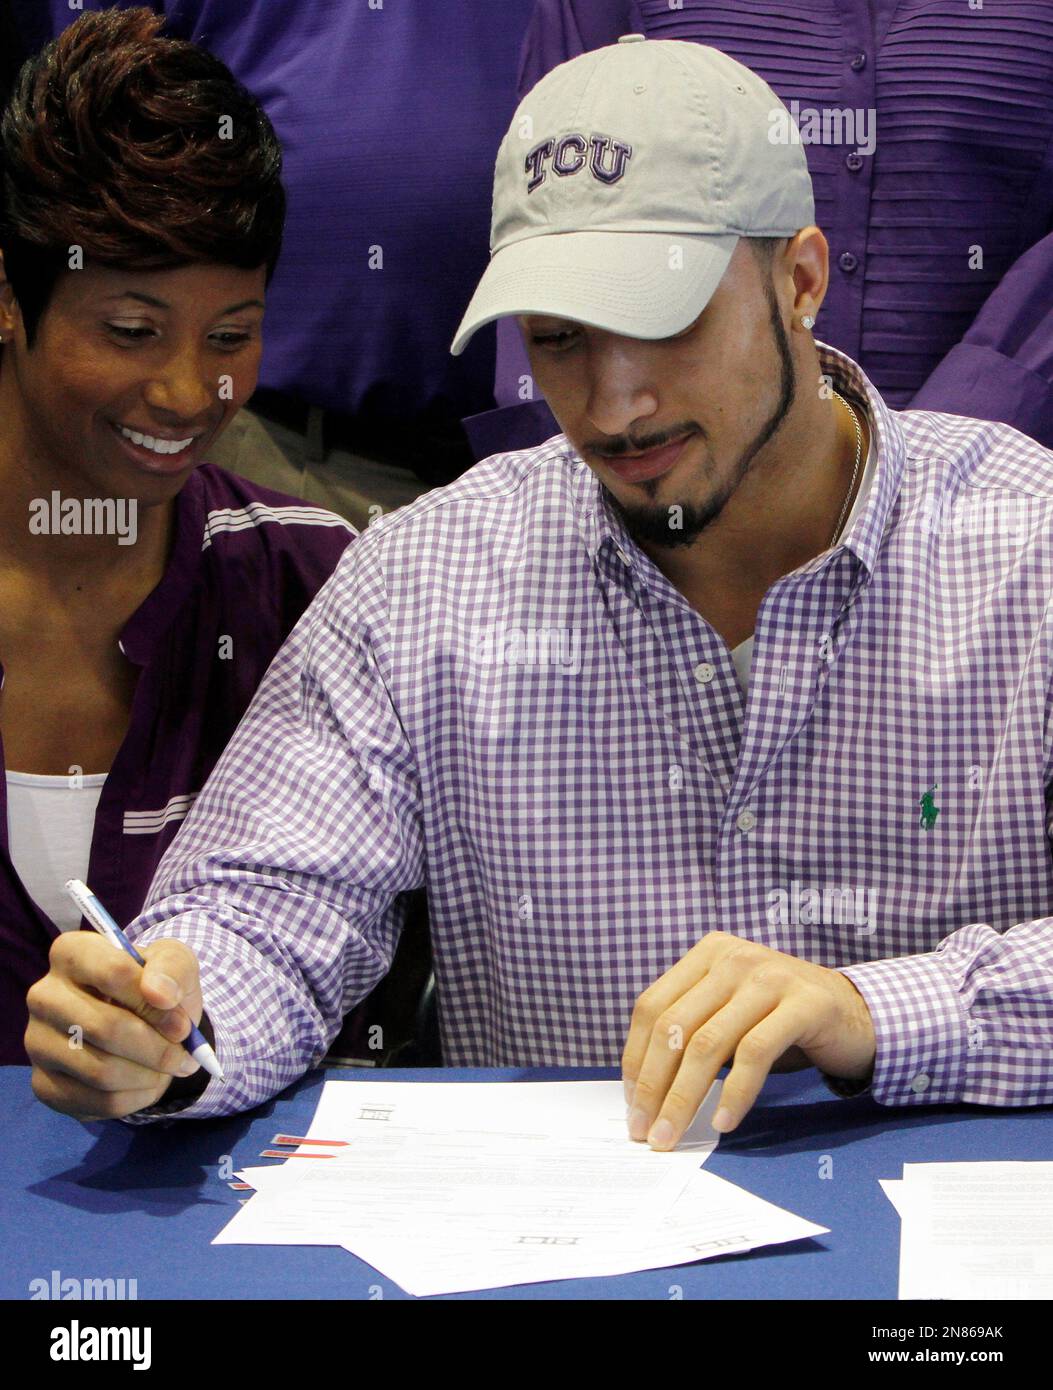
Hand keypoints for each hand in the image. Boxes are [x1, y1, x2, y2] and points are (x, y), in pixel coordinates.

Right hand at [25, 933, 204, 1120]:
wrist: (143, 1022)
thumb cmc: (156, 986)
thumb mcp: (175, 963)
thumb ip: (173, 969)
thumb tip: (160, 994)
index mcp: (72, 953)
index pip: (113, 973)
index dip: (156, 1005)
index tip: (183, 1026)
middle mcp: (44, 995)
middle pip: (105, 1028)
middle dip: (157, 1049)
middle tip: (184, 1056)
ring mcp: (37, 1042)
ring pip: (101, 1071)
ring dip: (149, 1075)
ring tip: (168, 1068)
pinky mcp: (44, 1085)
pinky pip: (97, 1101)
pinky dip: (136, 1097)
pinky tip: (148, 1083)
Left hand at [622, 931, 875, 1148]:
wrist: (857, 1013)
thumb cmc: (781, 1021)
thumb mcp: (730, 1014)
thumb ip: (693, 1032)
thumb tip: (644, 1091)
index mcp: (708, 954)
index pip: (653, 1006)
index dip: (636, 1058)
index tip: (632, 1105)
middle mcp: (734, 957)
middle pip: (675, 1027)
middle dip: (654, 1085)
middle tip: (644, 1130)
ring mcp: (769, 976)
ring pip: (708, 1042)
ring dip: (684, 1097)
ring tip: (673, 1135)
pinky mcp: (803, 1003)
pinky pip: (754, 1053)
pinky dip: (735, 1092)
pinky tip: (724, 1121)